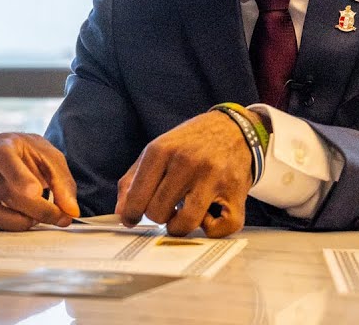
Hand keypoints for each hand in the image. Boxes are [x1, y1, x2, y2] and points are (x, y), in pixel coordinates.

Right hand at [0, 132, 78, 230]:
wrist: (16, 158)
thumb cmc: (32, 156)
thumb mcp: (53, 160)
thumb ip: (63, 184)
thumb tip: (70, 211)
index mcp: (1, 145)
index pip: (4, 158)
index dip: (18, 176)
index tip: (36, 192)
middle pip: (7, 192)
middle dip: (38, 208)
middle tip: (60, 216)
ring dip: (25, 219)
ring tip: (42, 215)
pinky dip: (14, 225)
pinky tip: (28, 219)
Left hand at [115, 111, 251, 236]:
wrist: (233, 129)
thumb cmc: (190, 144)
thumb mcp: (157, 151)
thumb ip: (133, 180)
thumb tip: (122, 213)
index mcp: (162, 150)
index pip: (137, 195)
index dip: (131, 214)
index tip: (132, 220)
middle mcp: (187, 162)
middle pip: (158, 212)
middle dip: (158, 216)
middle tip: (166, 207)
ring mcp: (213, 177)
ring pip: (186, 223)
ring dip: (180, 226)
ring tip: (181, 215)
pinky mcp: (235, 191)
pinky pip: (219, 229)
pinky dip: (211, 230)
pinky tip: (208, 215)